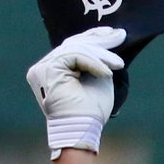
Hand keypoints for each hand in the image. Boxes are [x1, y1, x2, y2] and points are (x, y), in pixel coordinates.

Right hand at [25, 27, 124, 156]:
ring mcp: (43, 68)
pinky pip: (75, 56)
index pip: (73, 46)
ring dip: (100, 55)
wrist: (81, 130)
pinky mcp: (47, 70)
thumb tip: (107, 39)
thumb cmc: (91, 111)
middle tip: (121, 35)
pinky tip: (106, 73)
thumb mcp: (99, 78)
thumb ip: (97, 60)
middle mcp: (44, 67)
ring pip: (76, 49)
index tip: (114, 33)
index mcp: (54, 69)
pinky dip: (93, 63)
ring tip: (118, 64)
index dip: (94, 37)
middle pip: (74, 44)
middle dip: (100, 41)